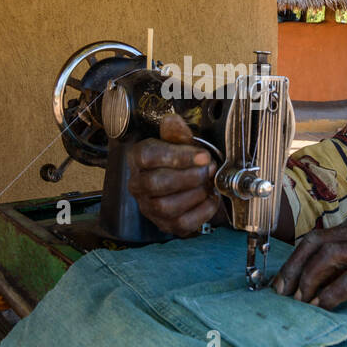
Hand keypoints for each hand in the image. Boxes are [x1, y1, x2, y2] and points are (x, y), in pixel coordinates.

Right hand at [127, 114, 222, 235]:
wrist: (177, 180)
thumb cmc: (175, 159)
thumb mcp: (176, 140)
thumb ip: (176, 132)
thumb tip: (173, 121)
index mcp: (138, 158)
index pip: (148, 157)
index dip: (178, 156)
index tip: (203, 155)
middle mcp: (138, 185)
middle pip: (155, 184)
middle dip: (188, 177)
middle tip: (208, 169)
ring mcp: (148, 207)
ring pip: (165, 206)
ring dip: (194, 194)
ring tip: (207, 183)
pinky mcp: (164, 224)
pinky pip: (181, 224)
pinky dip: (201, 211)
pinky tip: (209, 198)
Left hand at [271, 219, 346, 310]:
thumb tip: (319, 277)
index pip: (317, 237)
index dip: (295, 258)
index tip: (283, 281)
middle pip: (317, 243)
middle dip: (294, 268)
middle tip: (282, 292)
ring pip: (330, 257)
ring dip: (309, 280)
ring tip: (301, 301)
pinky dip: (331, 294)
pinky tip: (322, 306)